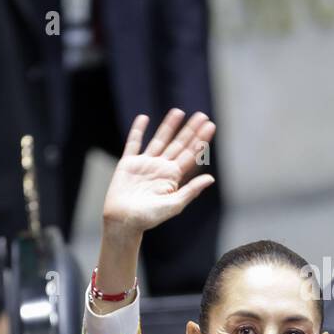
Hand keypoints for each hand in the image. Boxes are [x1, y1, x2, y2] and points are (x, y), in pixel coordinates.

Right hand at [100, 109, 215, 241]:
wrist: (123, 221)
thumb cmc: (149, 218)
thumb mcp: (174, 205)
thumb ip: (191, 190)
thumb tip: (211, 178)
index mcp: (173, 178)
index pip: (190, 155)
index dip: (201, 140)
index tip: (210, 126)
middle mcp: (161, 168)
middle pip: (179, 144)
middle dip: (190, 130)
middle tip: (202, 115)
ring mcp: (145, 164)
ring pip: (159, 140)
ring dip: (169, 126)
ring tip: (179, 111)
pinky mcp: (128, 163)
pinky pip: (133, 143)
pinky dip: (137, 130)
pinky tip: (144, 118)